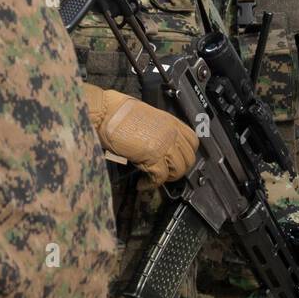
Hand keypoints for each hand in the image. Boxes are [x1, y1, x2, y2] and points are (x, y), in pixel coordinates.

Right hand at [83, 83, 198, 183]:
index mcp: (171, 122)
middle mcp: (171, 132)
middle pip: (189, 158)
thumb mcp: (147, 119)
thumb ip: (157, 132)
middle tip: (165, 175)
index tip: (177, 162)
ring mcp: (164, 143)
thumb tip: (158, 145)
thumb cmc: (118, 113)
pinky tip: (142, 184)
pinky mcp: (152, 154)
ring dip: (167, 179)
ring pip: (179, 169)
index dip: (186, 155)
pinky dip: (151, 184)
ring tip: (153, 180)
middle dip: (178, 170)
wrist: (105, 112)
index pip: (193, 141)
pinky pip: (160, 176)